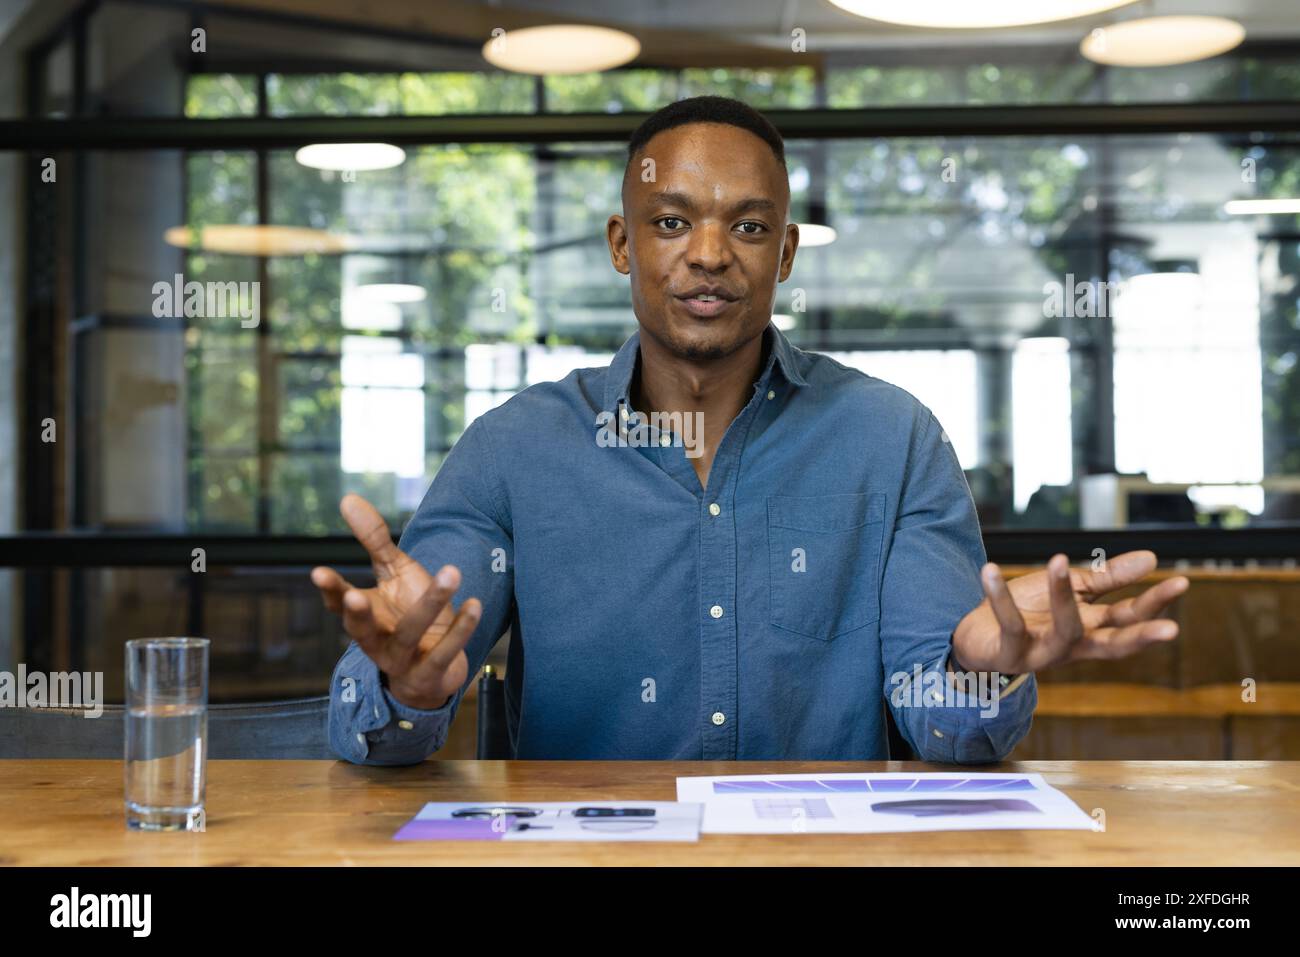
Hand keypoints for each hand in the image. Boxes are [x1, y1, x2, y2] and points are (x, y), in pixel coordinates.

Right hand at [311, 494, 480, 710]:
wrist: (433, 669)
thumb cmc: (408, 611)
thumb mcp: (394, 572)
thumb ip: (373, 540)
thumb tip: (347, 498)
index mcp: (364, 616)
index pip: (339, 604)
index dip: (330, 590)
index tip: (318, 572)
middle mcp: (376, 641)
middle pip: (362, 630)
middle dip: (357, 614)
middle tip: (356, 594)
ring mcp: (402, 661)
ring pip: (410, 635)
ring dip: (429, 605)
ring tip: (451, 572)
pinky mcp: (430, 674)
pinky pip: (444, 654)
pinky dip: (460, 630)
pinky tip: (475, 604)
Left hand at [951, 550, 1188, 674]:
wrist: (975, 634)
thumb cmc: (1027, 610)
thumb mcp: (1068, 588)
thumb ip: (1107, 578)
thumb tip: (1153, 558)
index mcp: (1089, 629)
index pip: (1129, 617)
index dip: (1155, 603)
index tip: (1182, 582)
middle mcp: (1072, 647)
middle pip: (1113, 643)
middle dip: (1141, 637)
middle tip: (1171, 630)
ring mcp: (1042, 655)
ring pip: (1063, 631)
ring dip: (1061, 597)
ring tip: (1057, 561)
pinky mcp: (1010, 656)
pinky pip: (1010, 625)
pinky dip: (1000, 597)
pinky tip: (991, 570)